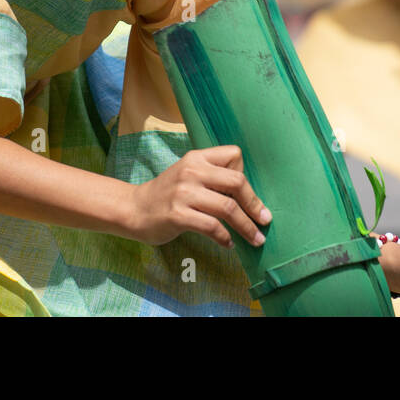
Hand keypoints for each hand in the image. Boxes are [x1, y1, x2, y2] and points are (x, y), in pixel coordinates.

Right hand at [126, 146, 271, 248]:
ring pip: (228, 208)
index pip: (234, 155)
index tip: (243, 194)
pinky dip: (225, 238)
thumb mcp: (188, 174)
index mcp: (197, 157)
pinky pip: (212, 227)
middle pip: (237, 183)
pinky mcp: (177, 215)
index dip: (244, 174)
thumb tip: (249, 195)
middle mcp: (192, 171)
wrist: (133, 209)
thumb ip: (213, 176)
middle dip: (254, 204)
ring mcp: (184, 193)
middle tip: (265, 220)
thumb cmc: (167, 194)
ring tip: (256, 239)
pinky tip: (228, 244)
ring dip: (247, 226)